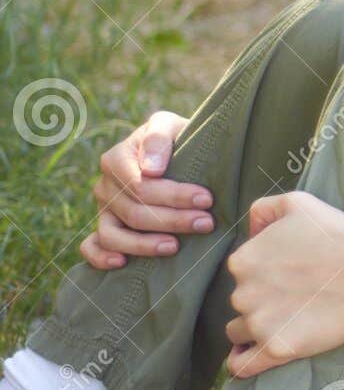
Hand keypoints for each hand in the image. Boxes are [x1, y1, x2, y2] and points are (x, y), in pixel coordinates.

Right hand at [83, 109, 214, 269]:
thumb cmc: (176, 138)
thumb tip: (151, 170)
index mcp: (117, 158)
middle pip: (134, 211)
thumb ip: (158, 138)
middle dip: (172, 219)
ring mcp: (103, 209)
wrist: (178, 152)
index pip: (140, 185)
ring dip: (144, 245)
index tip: (206, 200)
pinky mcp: (105, 228)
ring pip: (113, 234)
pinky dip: (101, 257)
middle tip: (206, 223)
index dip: (173, 195)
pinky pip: (91, 247)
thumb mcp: (170, 125)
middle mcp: (106, 185)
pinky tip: (123, 263)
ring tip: (174, 246)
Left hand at [223, 192, 343, 379]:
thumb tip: (250, 231)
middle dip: (261, 300)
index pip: (241, 272)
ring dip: (255, 328)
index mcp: (244, 260)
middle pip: (240, 302)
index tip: (288, 275)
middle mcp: (243, 293)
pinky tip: (252, 355)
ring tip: (285, 322)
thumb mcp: (298, 203)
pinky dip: (241, 362)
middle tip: (296, 296)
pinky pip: (241, 365)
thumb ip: (263, 209)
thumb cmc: (339, 235)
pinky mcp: (276, 349)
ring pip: (239, 331)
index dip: (263, 273)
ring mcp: (258, 323)